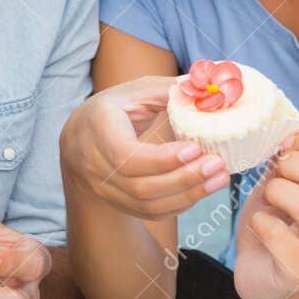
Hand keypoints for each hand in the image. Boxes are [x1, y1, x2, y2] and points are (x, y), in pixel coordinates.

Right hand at [60, 75, 227, 219]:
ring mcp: (104, 189)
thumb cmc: (115, 109)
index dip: (161, 159)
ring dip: (188, 195)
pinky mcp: (118, 203)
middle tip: (216, 164)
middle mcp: (95, 165)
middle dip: (184, 179)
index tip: (194, 148)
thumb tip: (210, 85)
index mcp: (98, 128)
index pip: (126, 155)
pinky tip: (202, 190)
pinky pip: (150, 213)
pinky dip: (179, 205)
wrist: (80, 137)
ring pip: (147, 205)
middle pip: (140, 186)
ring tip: (218, 178)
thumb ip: (170, 90)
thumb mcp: (136, 91)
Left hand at [233, 129, 298, 298]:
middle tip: (272, 176)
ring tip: (266, 200)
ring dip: (276, 193)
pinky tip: (259, 226)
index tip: (285, 146)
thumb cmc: (273, 223)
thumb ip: (288, 159)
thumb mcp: (281, 183)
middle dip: (289, 165)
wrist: (263, 277)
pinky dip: (262, 224)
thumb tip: (285, 128)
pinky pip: (283, 239)